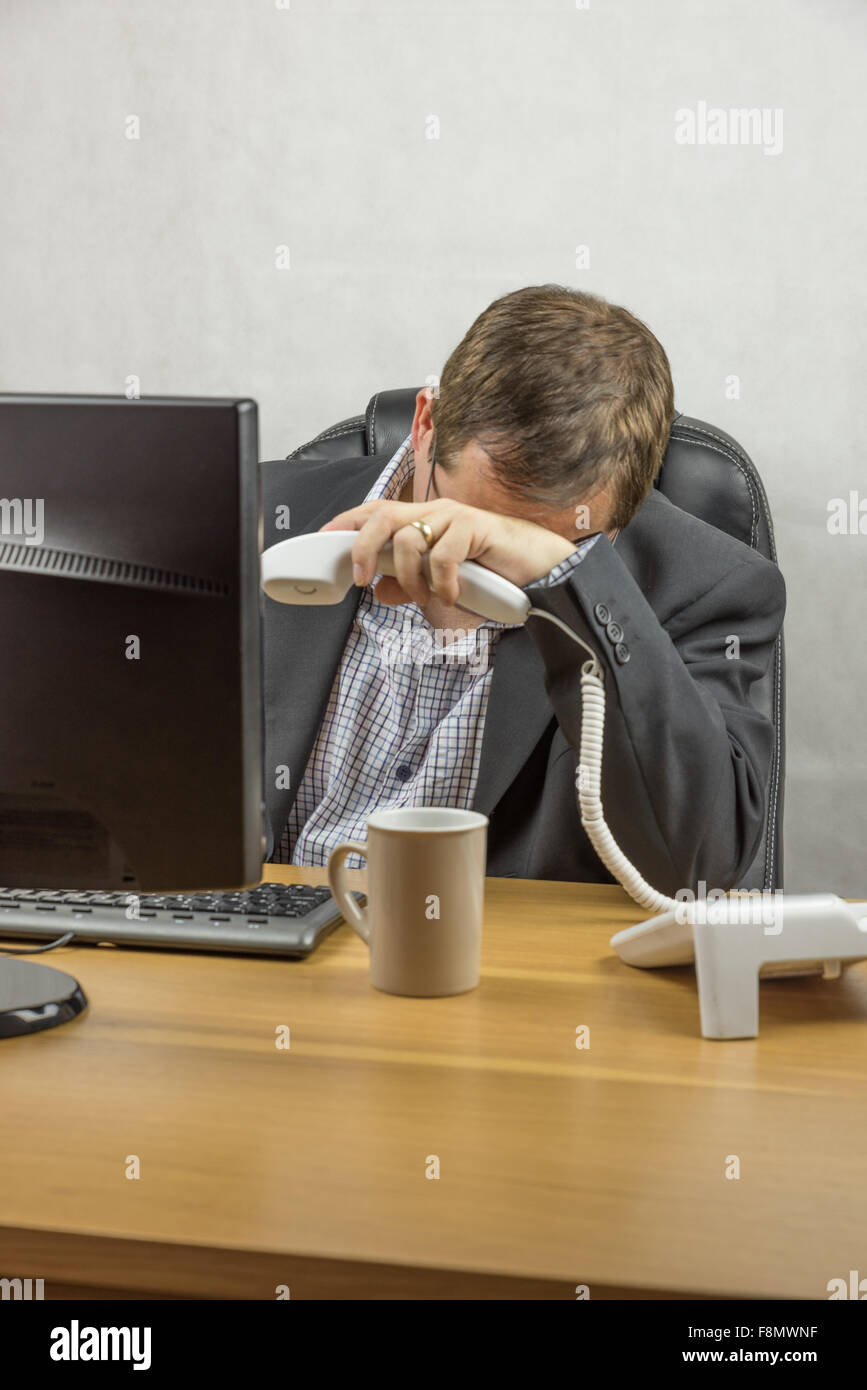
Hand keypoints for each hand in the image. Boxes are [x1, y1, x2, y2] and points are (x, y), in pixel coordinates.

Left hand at [320, 498, 578, 608]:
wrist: (540, 572)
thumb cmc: (494, 575)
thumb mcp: (442, 587)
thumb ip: (411, 587)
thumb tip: (379, 591)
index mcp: (425, 521)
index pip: (376, 512)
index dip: (347, 522)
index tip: (323, 538)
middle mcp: (436, 513)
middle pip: (382, 517)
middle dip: (363, 547)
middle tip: (361, 580)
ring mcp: (456, 518)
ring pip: (409, 540)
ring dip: (411, 578)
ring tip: (430, 597)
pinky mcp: (475, 528)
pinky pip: (442, 556)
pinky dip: (443, 582)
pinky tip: (455, 593)